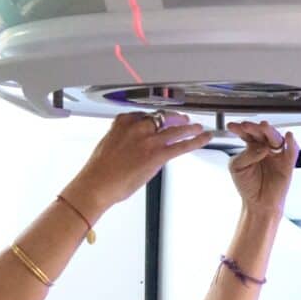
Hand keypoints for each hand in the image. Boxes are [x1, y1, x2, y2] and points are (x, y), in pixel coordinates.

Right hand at [65, 111, 213, 211]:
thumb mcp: (110, 146)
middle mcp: (137, 127)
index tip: (160, 118)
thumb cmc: (99, 171)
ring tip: (197, 127)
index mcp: (122, 122)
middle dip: (174, 119)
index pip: (144, 115)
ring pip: (175, 130)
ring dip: (189, 127)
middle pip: (161, 118)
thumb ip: (125, 141)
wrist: (96, 184)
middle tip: (181, 120)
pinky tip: (203, 138)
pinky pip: (181, 145)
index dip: (155, 118)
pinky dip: (196, 140)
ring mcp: (148, 140)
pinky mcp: (157, 154)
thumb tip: (137, 146)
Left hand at [226, 121, 296, 214]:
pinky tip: (288, 136)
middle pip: (261, 133)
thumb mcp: (238, 167)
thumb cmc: (247, 185)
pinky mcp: (288, 163)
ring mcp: (277, 154)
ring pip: (275, 138)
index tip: (231, 126)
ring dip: (270, 131)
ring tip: (263, 126)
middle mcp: (265, 148)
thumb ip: (247, 155)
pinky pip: (292, 150)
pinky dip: (292, 142)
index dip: (240, 129)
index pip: (246, 134)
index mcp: (251, 147)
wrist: (258, 203)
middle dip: (254, 128)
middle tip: (246, 125)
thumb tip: (263, 148)